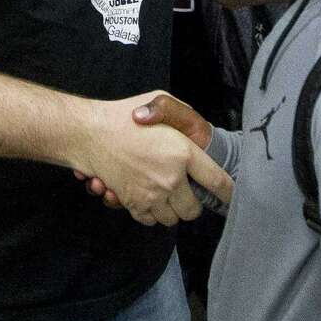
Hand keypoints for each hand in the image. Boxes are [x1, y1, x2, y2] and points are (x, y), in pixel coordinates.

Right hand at [76, 93, 230, 225]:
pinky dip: (151, 214)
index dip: (229, 192)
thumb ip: (181, 113)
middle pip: (194, 209)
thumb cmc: (122, 114)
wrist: (87, 133)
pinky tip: (147, 197)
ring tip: (165, 194)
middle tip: (186, 191)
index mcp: (183, 152)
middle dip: (193, 203)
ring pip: (173, 219)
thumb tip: (190, 130)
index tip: (233, 197)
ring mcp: (151, 195)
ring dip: (172, 210)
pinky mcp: (133, 204)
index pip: (218, 181)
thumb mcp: (160, 99)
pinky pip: (151, 221)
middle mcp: (171, 178)